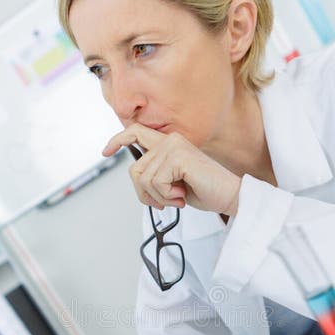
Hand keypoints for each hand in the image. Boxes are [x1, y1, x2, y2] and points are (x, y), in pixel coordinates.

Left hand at [103, 124, 240, 215]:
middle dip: (145, 193)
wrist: (228, 196)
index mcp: (169, 144)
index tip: (106, 152)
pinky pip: (156, 183)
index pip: (136, 133)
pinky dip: (166, 196)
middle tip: (165, 201)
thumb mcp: (172, 183)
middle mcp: (170, 140)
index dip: (118, 141)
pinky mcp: (178, 156)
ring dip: (160, 197)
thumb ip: (155, 175)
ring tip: (178, 196)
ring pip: (144, 179)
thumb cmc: (204, 190)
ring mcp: (173, 146)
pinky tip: (182, 195)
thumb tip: (137, 178)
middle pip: (135, 170)